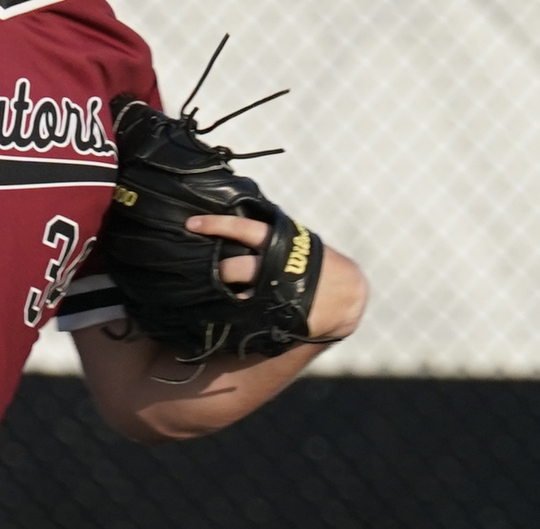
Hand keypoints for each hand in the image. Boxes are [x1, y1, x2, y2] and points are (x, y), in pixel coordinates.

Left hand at [186, 215, 367, 340]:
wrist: (348, 293)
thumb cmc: (316, 261)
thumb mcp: (297, 241)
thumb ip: (270, 236)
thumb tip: (236, 225)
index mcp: (279, 241)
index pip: (242, 228)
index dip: (215, 225)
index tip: (191, 224)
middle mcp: (276, 264)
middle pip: (235, 267)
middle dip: (218, 271)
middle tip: (206, 272)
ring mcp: (277, 291)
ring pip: (239, 294)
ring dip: (227, 296)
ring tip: (218, 295)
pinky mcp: (280, 314)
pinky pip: (250, 316)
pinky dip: (239, 316)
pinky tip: (232, 316)